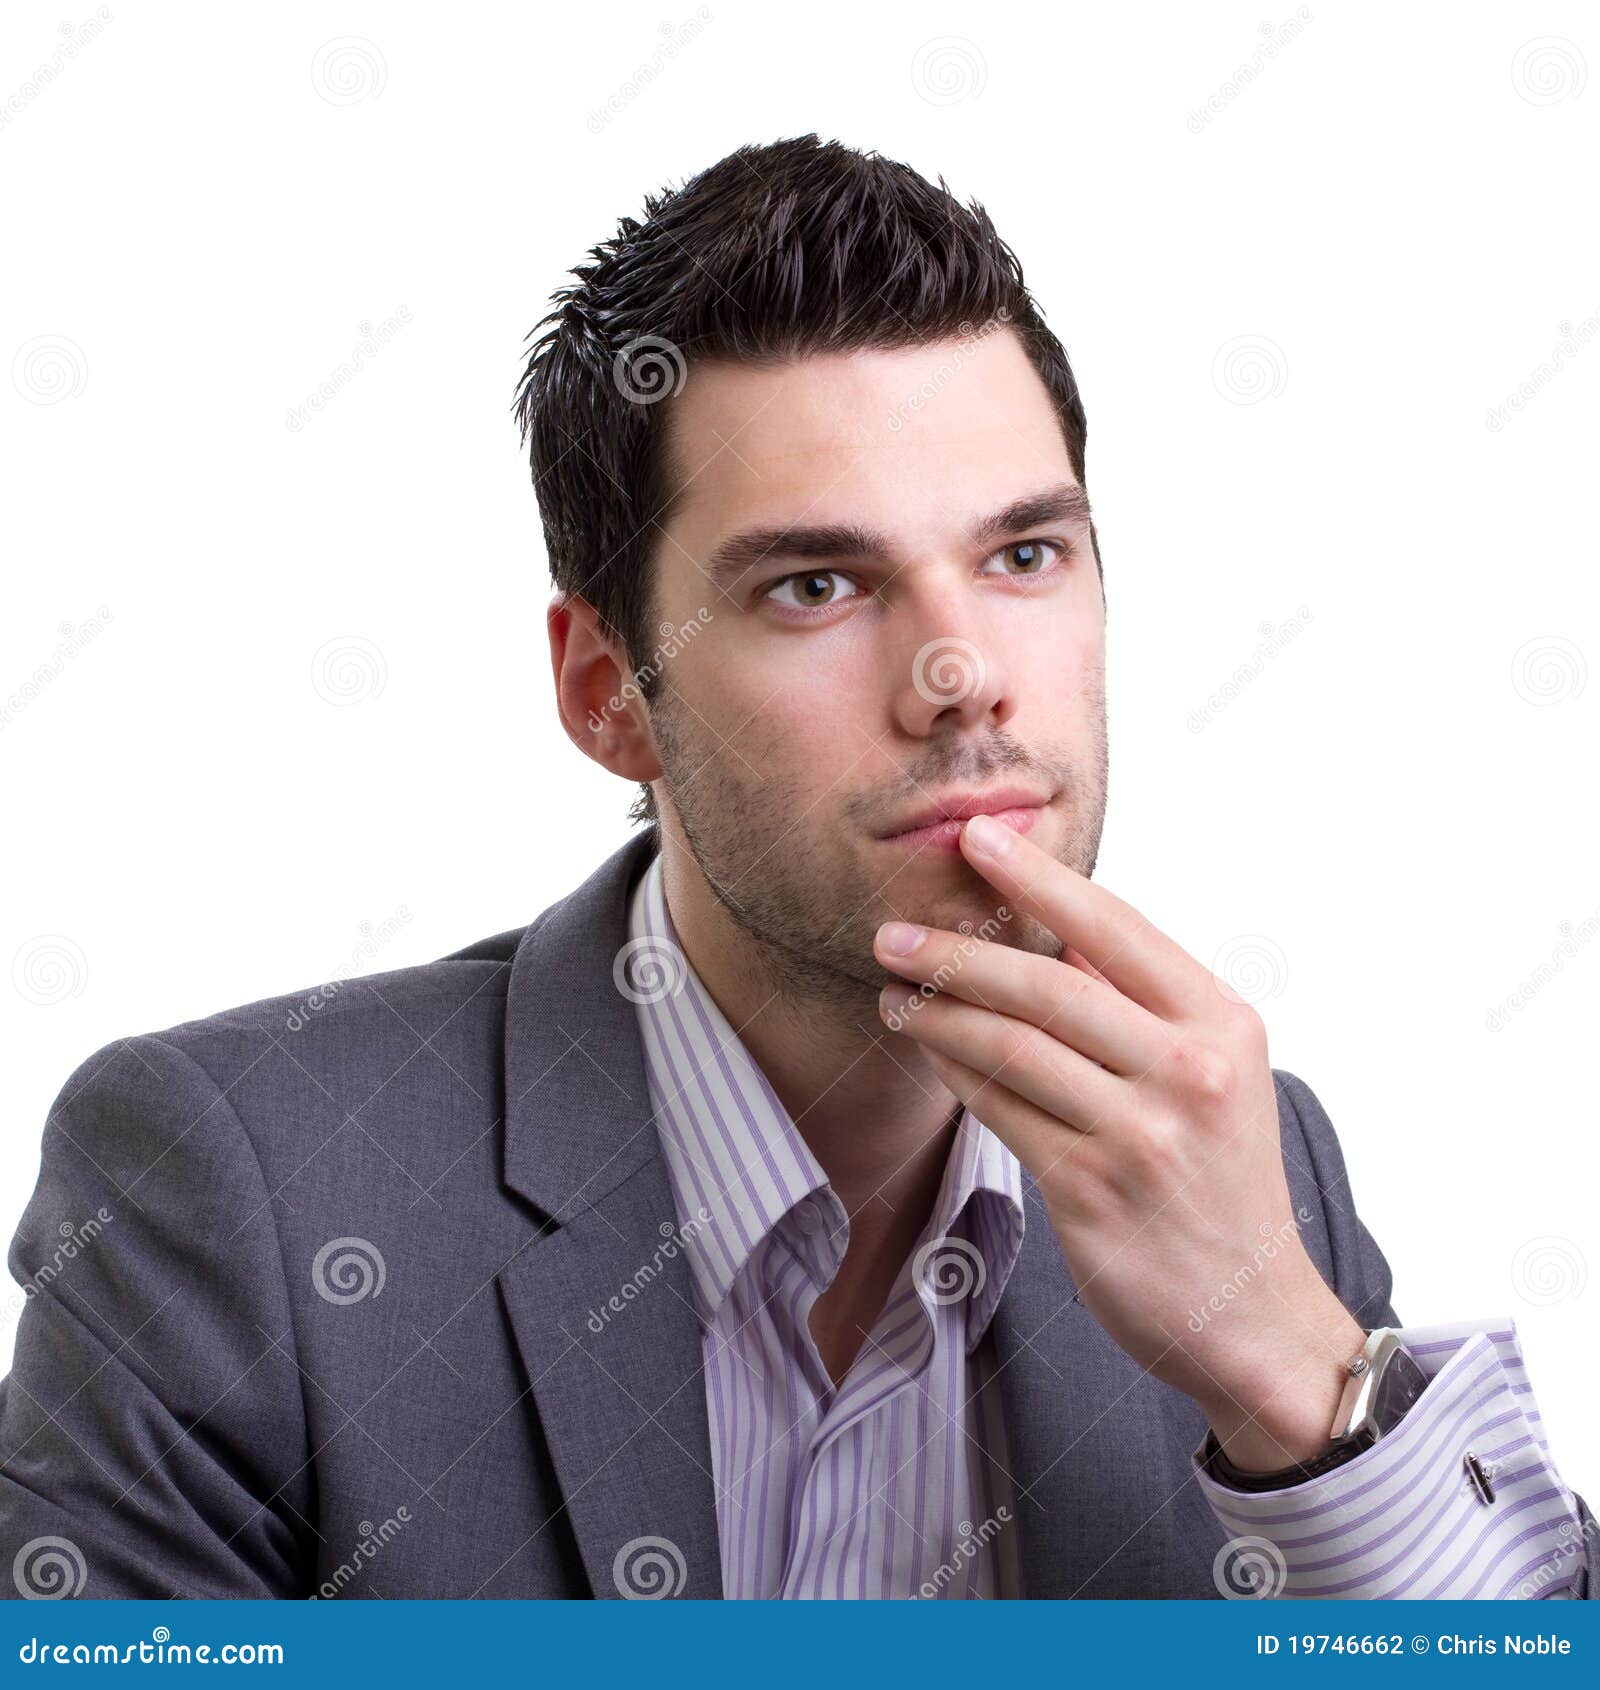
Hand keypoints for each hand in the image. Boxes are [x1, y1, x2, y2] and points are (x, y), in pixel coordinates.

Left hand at [873, 812, 1364, 1470]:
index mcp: (1221, 1023)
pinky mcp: (1091, 1189)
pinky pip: (1002, 1110)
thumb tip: (1053, 929)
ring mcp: (1141, 1133)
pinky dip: (955, 1074)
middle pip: (1049, 984)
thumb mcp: (1214, 1074)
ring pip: (1012, 1045)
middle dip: (959, 951)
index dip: (1040, 876)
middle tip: (893, 933)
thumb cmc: (1220, 1179)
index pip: (1116, 926)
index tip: (978, 838)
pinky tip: (928, 1052)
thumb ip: (1141, 1005)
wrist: (1252, 1314)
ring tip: (895, 994)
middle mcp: (1188, 1070)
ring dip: (939, 1013)